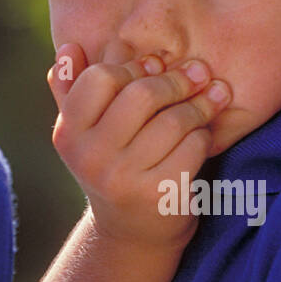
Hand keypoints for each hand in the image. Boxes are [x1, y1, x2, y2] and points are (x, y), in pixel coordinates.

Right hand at [47, 41, 232, 249]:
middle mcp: (90, 157)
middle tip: (198, 73)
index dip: (134, 66)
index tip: (157, 64)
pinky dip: (204, 136)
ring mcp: (123, 179)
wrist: (132, 233)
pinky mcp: (158, 196)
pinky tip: (203, 135)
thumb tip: (68, 47)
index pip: (101, 78)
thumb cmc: (111, 166)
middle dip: (176, 81)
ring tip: (212, 98)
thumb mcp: (84, 132)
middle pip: (141, 95)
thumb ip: (72, 89)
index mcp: (68, 133)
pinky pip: (193, 147)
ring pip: (173, 120)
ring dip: (199, 106)